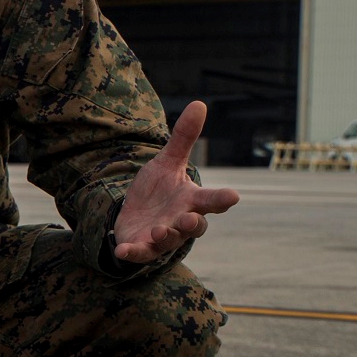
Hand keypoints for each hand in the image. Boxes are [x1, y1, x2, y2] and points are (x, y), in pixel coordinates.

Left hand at [113, 100, 240, 264]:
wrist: (135, 213)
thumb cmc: (159, 190)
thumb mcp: (167, 162)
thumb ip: (183, 138)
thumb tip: (199, 103)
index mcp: (192, 200)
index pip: (212, 200)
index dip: (222, 199)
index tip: (233, 196)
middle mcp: (181, 221)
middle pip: (195, 226)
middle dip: (192, 224)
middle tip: (190, 217)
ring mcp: (163, 236)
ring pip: (170, 241)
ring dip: (166, 236)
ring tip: (160, 229)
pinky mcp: (142, 247)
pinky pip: (140, 253)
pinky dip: (133, 252)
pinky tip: (123, 250)